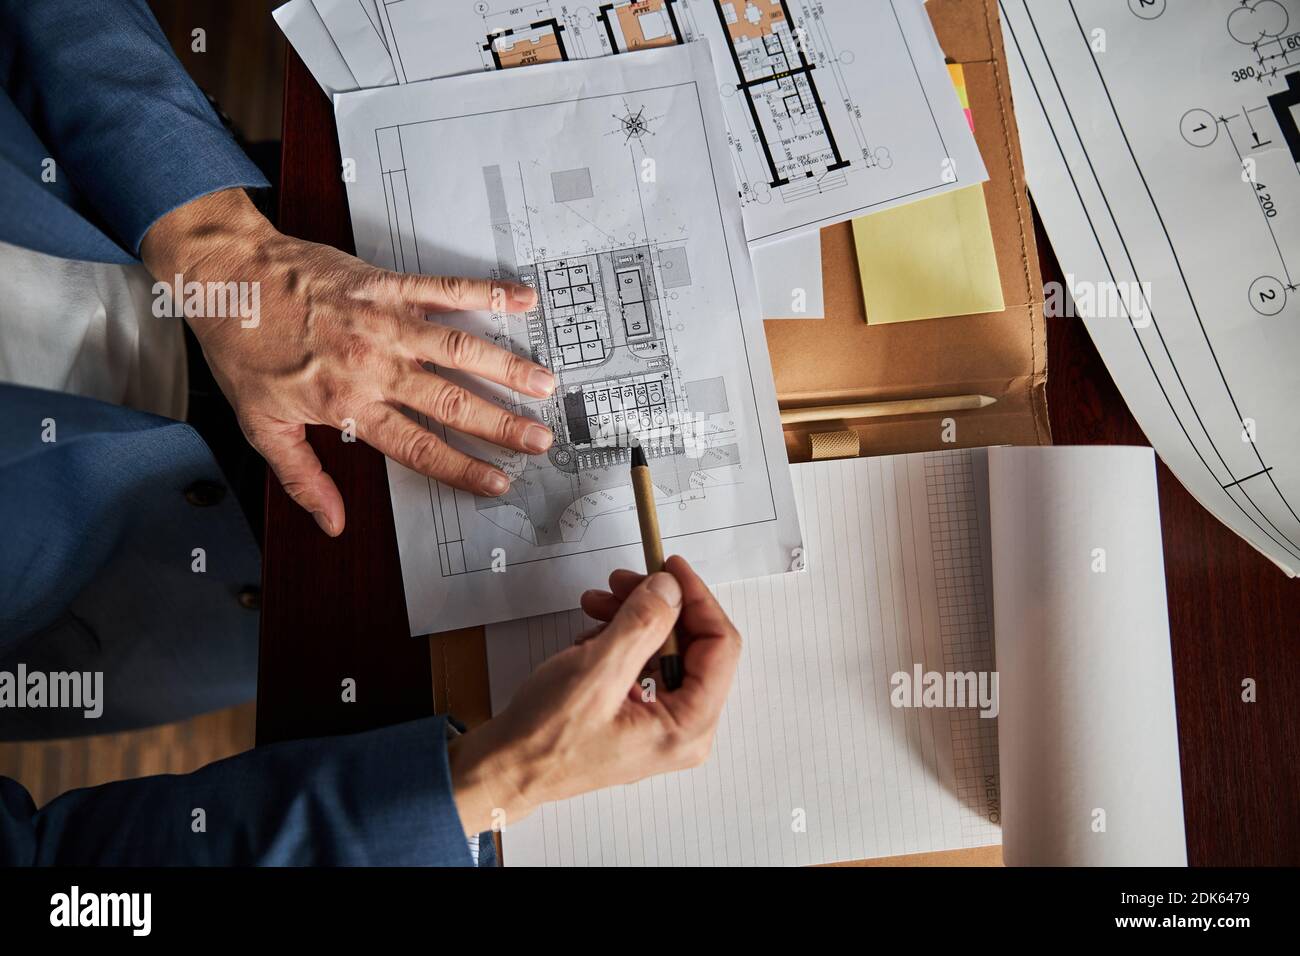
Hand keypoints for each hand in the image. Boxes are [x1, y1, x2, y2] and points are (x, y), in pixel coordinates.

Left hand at [140, 188, 555, 535]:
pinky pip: (444, 289)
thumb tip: (331, 523)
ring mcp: (384, 322)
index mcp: (348, 404)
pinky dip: (485, 293)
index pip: (418, 446)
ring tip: (544, 384)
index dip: (462, 468)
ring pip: (458, 349)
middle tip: (539, 440)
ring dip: (506, 367)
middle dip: (501, 425)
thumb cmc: (242, 347)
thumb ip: (302, 477)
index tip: (497, 482)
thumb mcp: (261, 425)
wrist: (225, 276)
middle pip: (450, 402)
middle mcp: (374, 365)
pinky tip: (521, 299)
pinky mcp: (386, 284)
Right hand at [448, 555, 740, 833]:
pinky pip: (641, 662)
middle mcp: (683, 727)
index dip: (697, 598)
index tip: (671, 568)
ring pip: (662, 648)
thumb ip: (642, 624)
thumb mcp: (597, 672)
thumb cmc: (546, 740)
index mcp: (688, 726)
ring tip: (595, 605)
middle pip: (691, 644)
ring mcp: (660, 720)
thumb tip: (671, 589)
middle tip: (622, 581)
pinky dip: (618, 640)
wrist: (507, 768)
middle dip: (655, 606)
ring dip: (631, 618)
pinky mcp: (637, 713)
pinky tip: (589, 639)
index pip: (720, 646)